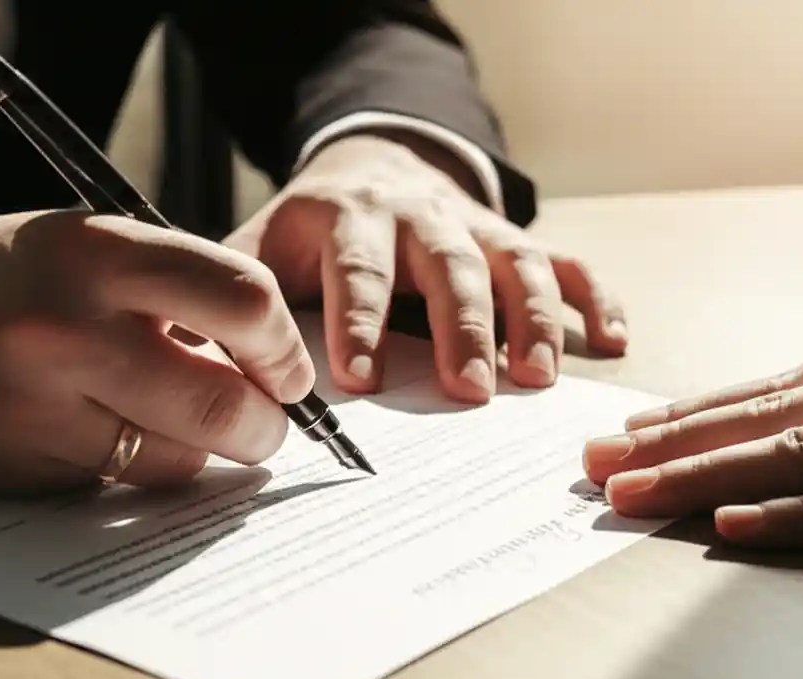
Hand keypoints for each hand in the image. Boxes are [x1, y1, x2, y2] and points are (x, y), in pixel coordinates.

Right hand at [0, 211, 313, 491]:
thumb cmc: (10, 278)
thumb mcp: (90, 248)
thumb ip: (178, 294)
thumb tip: (270, 364)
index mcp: (99, 250)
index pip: (243, 300)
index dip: (284, 346)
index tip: (289, 367)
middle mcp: (70, 324)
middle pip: (226, 403)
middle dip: (267, 425)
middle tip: (266, 422)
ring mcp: (41, 400)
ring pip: (181, 457)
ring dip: (205, 451)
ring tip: (184, 421)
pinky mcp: (22, 461)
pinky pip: (124, 483)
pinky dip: (144, 467)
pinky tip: (118, 435)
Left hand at [225, 133, 626, 402]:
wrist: (369, 164)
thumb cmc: (311, 230)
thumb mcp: (261, 247)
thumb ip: (236, 298)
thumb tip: (190, 361)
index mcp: (345, 217)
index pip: (356, 269)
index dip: (358, 322)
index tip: (357, 379)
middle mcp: (417, 214)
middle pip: (447, 264)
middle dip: (460, 326)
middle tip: (470, 389)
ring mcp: (473, 224)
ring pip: (514, 261)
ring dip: (533, 316)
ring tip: (537, 375)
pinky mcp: (512, 238)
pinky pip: (568, 261)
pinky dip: (596, 298)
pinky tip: (613, 340)